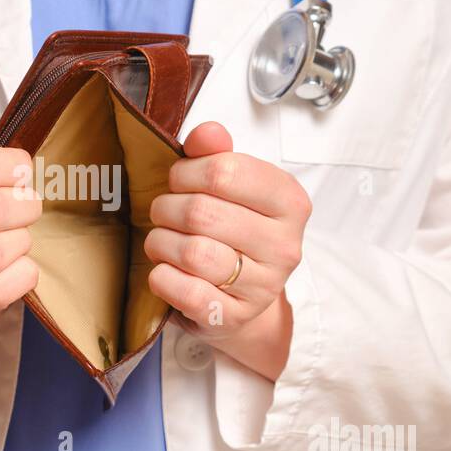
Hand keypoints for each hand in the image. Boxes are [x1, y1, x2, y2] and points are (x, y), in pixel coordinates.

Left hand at [144, 122, 309, 376]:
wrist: (245, 299)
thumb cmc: (234, 232)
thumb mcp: (233, 187)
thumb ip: (217, 153)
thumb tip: (205, 133)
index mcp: (289, 201)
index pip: (224, 171)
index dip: (186, 172)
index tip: (179, 180)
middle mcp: (284, 245)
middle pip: (201, 212)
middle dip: (167, 208)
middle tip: (162, 212)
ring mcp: (263, 286)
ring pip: (192, 253)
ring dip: (160, 242)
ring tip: (160, 240)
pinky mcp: (235, 317)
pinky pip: (186, 292)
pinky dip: (163, 278)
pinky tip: (165, 270)